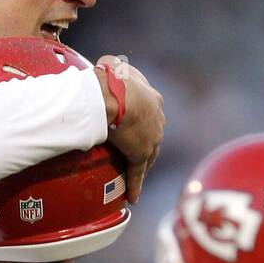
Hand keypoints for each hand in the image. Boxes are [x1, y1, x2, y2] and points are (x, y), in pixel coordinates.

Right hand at [95, 56, 163, 203]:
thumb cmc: (111, 78)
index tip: (136, 129)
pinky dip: (135, 186)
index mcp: (152, 99)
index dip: (143, 123)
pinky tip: (133, 197)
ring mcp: (151, 138)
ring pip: (149, 157)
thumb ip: (113, 68)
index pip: (150, 116)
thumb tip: (105, 65)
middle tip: (137, 156)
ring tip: (135, 179)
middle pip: (153, 138)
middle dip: (147, 147)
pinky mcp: (141, 153)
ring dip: (143, 169)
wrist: (114, 94)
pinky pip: (138, 173)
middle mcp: (157, 119)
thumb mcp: (114, 67)